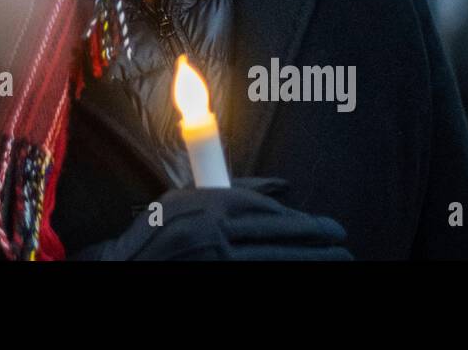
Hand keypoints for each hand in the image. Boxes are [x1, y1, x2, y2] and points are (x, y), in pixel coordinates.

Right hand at [70, 177, 352, 259]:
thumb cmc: (156, 234)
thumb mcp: (183, 202)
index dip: (301, 220)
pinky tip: (303, 276)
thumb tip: (283, 186)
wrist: (124, 268)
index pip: (263, 209)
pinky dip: (284, 277)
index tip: (328, 227)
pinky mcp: (214, 281)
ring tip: (339, 260)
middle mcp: (210, 233)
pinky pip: (260, 279)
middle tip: (343, 242)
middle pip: (277, 235)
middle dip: (316, 239)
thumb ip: (229, 191)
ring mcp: (213, 262)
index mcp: (203, 205)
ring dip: (311, 261)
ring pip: (274, 261)